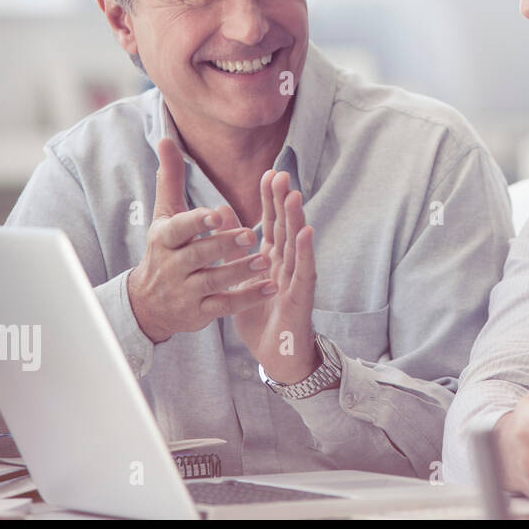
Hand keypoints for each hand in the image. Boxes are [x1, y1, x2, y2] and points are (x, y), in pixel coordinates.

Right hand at [127, 139, 276, 342]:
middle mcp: (172, 266)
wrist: (148, 304)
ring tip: (266, 261)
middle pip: (197, 255)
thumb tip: (166, 138)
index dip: (197, 222)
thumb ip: (170, 178)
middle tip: (250, 236)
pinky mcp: (199, 313)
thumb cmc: (164, 249)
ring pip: (213, 282)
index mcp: (164, 239)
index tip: (217, 213)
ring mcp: (185, 291)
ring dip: (239, 272)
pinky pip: (224, 306)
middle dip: (223, 246)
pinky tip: (271, 287)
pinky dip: (247, 298)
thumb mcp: (164, 215)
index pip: (178, 229)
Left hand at [232, 168, 318, 383]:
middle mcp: (287, 263)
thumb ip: (234, 248)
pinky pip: (304, 270)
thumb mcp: (241, 278)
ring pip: (297, 244)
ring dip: (295, 220)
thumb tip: (221, 213)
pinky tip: (307, 232)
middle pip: (286, 227)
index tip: (269, 174)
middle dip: (283, 201)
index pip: (272, 223)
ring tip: (293, 196)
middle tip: (281, 174)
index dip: (271, 200)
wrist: (277, 353)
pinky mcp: (302, 295)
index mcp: (272, 259)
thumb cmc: (262, 317)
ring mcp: (296, 278)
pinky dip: (306, 251)